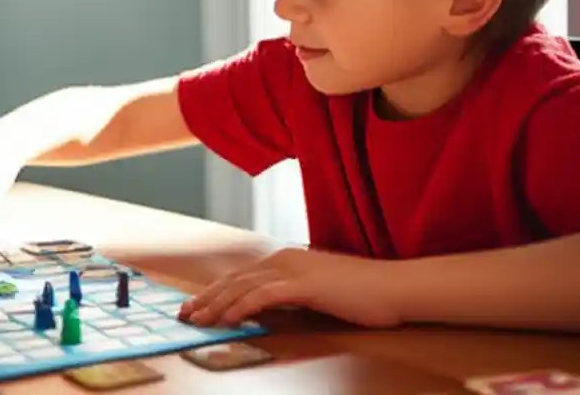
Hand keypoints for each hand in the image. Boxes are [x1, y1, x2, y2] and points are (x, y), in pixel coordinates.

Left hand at [178, 248, 403, 328]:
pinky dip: (241, 307)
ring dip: (216, 304)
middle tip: (183, 314)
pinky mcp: (305, 285)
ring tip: (197, 320)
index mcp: (285, 260)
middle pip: (234, 280)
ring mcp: (294, 269)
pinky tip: (227, 319)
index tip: (193, 306)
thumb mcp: (318, 293)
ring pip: (243, 287)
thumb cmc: (362, 294)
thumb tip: (266, 309)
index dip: (213, 291)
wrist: (396, 287)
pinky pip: (264, 296)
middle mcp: (284, 259)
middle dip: (205, 298)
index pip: (240, 276)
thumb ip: (291, 296)